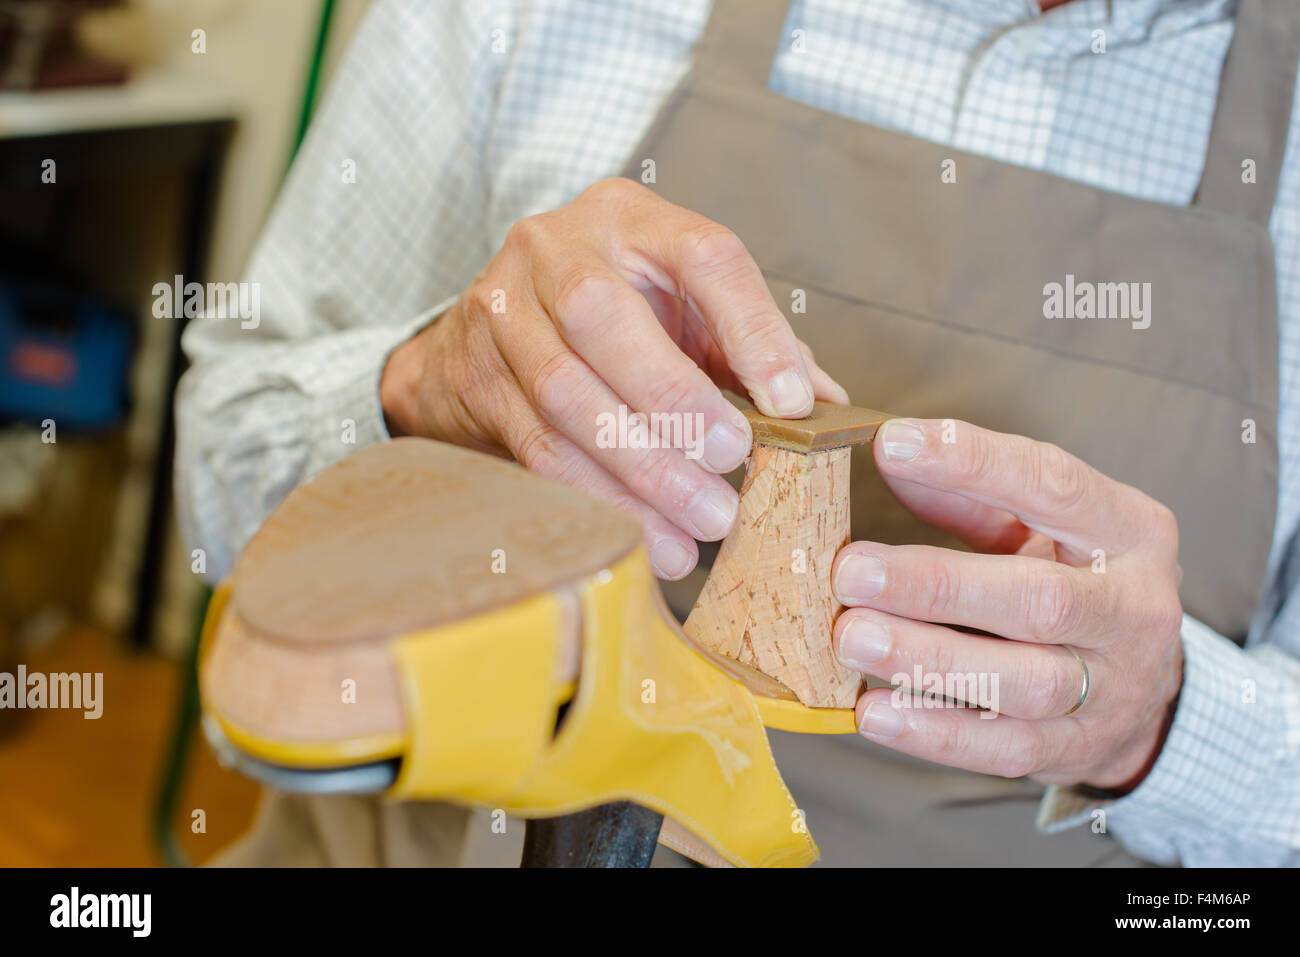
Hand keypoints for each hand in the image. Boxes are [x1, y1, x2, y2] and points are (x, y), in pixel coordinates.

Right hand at [381, 178, 845, 580]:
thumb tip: (830, 407)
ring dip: (639, 467)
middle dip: (675, 400)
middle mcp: (556, 247)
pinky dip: (596, 496)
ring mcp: (502, 308)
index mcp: (631, 218)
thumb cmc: (613, 323)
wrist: (483, 337)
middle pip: (604, 315)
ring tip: (700, 523)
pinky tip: (648, 538)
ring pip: (565, 390)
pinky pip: (535, 445)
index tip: (791, 405)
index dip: (752, 329)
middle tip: (731, 466)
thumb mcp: (683, 313)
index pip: (703, 255)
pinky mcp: (477, 375)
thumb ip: (748, 349)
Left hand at [832, 418, 1183, 791]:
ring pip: (1021, 680)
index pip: (1052, 484)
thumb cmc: (1074, 581)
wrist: (1143, 689)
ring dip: (927, 659)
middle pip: (1037, 599)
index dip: (971, 461)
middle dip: (935, 585)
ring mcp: (1113, 689)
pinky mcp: (1079, 749)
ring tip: (850, 638)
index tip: (890, 444)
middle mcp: (1133, 609)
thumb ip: (971, 494)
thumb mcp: (1041, 525)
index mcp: (1130, 530)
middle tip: (850, 572)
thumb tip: (891, 452)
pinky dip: (934, 733)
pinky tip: (873, 712)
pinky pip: (1004, 748)